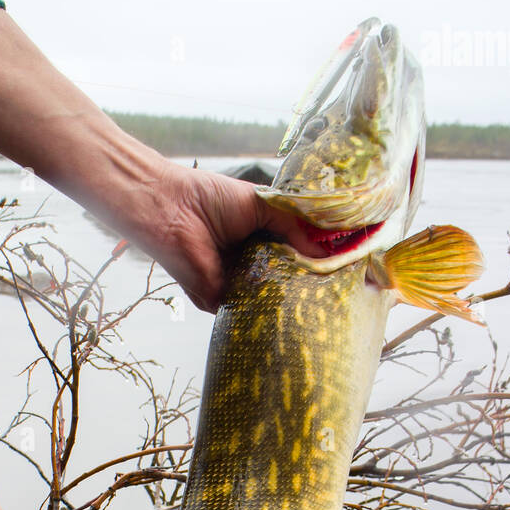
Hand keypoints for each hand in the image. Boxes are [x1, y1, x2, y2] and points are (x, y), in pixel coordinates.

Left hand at [144, 163, 329, 311]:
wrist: (171, 211)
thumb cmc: (210, 199)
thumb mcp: (261, 205)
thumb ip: (292, 226)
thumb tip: (324, 250)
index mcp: (259, 240)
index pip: (292, 256)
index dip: (312, 261)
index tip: (339, 266)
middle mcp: (249, 265)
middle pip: (283, 281)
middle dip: (305, 284)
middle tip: (336, 289)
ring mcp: (235, 285)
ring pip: (267, 299)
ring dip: (288, 298)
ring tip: (320, 300)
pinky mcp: (220, 301)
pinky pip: (247, 310)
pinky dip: (264, 307)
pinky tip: (288, 306)